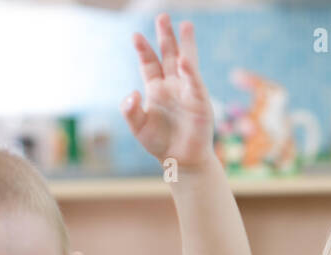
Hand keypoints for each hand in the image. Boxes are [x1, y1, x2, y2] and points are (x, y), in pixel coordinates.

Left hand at [123, 14, 214, 169]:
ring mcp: (187, 92)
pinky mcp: (200, 102)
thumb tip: (133, 94)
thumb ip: (130, 110)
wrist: (182, 161)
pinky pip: (195, 83)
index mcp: (156, 89)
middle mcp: (173, 86)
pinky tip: (186, 60)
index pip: (149, 63)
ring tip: (186, 25)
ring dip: (186, 45)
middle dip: (165, 36)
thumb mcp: (138, 126)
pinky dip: (191, 72)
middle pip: (169, 55)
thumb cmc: (160, 144)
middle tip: (163, 17)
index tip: (136, 36)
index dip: (143, 49)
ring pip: (187, 63)